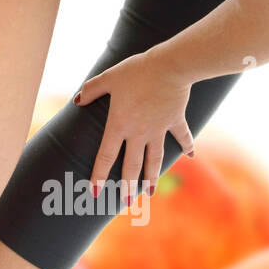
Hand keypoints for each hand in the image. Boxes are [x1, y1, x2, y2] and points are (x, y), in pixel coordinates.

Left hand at [74, 50, 193, 202]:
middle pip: (131, 165)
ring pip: (155, 159)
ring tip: (149, 192)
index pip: (105, 156)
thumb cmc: (136, 71)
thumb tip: (77, 100)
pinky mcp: (175, 121)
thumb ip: (91, 90)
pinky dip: (187, 146)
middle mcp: (139, 133)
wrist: (170, 66)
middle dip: (127, 186)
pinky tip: (190, 156)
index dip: (98, 175)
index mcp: (119, 125)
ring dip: (152, 177)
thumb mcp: (108, 78)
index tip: (95, 192)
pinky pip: (182, 137)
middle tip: (125, 202)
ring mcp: (159, 129)